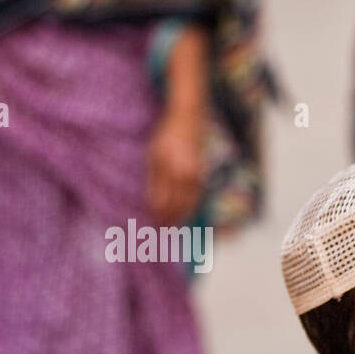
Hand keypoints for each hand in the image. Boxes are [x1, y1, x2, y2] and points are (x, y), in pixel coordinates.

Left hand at [147, 108, 205, 225]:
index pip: (164, 202)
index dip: (158, 216)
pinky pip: (196, 198)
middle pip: (178, 207)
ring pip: (189, 205)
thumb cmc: (167, 135)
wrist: (190, 119)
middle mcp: (187, 177)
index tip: (152, 226)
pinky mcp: (203, 175)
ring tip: (172, 228)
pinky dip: (189, 208)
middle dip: (169, 221)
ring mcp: (198, 177)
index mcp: (172, 172)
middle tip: (161, 234)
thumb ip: (155, 181)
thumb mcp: (154, 156)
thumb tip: (152, 204)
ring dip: (181, 218)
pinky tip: (184, 213)